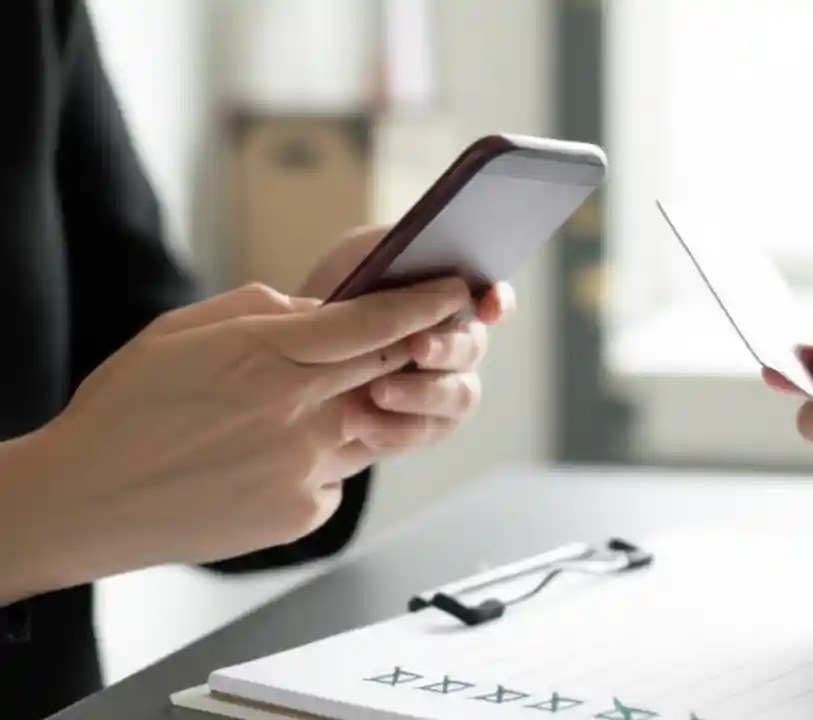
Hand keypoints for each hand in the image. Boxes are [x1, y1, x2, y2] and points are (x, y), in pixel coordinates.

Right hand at [2, 279, 475, 599]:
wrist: (87, 499)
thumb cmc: (127, 407)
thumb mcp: (186, 330)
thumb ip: (265, 312)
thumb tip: (324, 312)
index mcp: (269, 356)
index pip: (374, 323)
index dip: (423, 305)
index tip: (456, 291)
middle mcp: (300, 412)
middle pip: (388, 370)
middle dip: (412, 352)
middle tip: (420, 341)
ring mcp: (307, 467)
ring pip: (372, 424)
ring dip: (360, 409)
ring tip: (290, 413)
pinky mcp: (304, 512)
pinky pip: (338, 474)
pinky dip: (320, 461)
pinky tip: (260, 463)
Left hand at [299, 226, 515, 449]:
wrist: (295, 352)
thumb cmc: (336, 294)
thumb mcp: (357, 256)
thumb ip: (391, 243)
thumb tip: (420, 236)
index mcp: (453, 301)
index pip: (495, 298)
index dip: (499, 301)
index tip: (488, 304)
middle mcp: (459, 344)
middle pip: (474, 347)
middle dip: (448, 347)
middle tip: (417, 347)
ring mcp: (444, 388)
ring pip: (459, 396)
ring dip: (423, 394)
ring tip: (378, 392)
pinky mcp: (420, 426)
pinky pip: (425, 434)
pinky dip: (395, 430)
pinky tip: (360, 423)